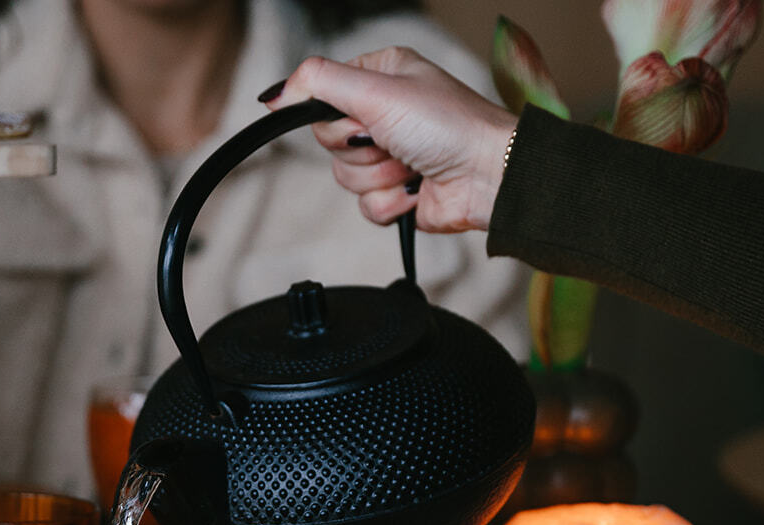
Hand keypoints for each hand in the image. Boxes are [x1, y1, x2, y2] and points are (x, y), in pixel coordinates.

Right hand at [265, 48, 517, 232]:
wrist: (490, 177)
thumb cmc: (449, 125)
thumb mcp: (378, 89)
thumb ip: (318, 83)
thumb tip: (274, 95)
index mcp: (379, 77)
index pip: (321, 96)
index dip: (335, 115)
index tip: (359, 117)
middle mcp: (383, 113)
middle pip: (328, 141)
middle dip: (360, 148)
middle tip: (394, 139)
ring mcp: (389, 155)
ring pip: (345, 178)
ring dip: (378, 176)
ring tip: (412, 164)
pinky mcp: (396, 194)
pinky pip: (365, 207)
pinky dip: (389, 203)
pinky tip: (415, 189)